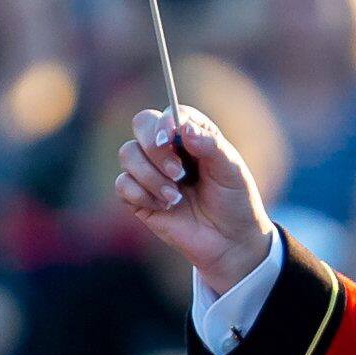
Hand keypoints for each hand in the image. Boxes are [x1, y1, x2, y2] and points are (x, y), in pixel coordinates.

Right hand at [110, 104, 274, 295]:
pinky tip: (164, 207)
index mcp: (191, 134)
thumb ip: (210, 145)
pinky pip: (122, 184)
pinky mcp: (138, 196)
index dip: (166, 121)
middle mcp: (167, 148)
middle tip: (178, 173)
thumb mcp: (231, 170)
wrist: (229, 242)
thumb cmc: (234, 201)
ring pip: (127, 153)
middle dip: (155, 148)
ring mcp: (149, 171)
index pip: (170, 113)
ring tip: (175, 197)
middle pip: (141, 123)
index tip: (171, 138)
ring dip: (151, 176)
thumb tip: (183, 127)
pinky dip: (141, 195)